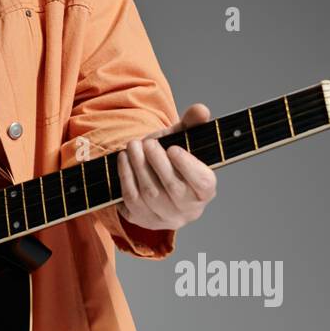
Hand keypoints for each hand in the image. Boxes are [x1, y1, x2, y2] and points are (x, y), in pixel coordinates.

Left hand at [116, 103, 217, 231]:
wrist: (151, 176)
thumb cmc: (171, 157)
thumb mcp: (182, 139)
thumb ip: (192, 124)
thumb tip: (201, 110)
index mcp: (205, 191)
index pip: (203, 184)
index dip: (188, 167)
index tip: (173, 149)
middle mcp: (189, 210)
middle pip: (173, 188)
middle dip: (157, 162)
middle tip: (147, 142)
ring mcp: (165, 218)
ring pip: (150, 195)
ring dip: (138, 167)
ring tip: (133, 146)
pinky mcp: (143, 220)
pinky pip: (131, 201)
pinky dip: (125, 177)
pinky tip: (123, 159)